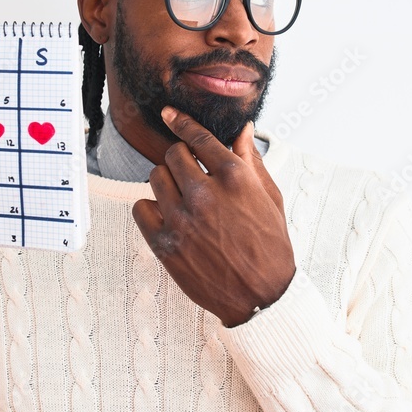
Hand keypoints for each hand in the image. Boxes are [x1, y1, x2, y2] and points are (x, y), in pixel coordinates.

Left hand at [132, 106, 295, 326]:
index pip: (198, 137)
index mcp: (235, 178)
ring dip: (166, 182)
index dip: (181, 122)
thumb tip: (242, 131)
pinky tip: (168, 216)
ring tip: (181, 197)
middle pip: (173, 154)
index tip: (169, 115)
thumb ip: (251, 161)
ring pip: (155, 177)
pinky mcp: (165, 243)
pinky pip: (141, 207)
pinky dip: (151, 208)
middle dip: (180, 159)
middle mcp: (206, 193)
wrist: (261, 296)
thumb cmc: (270, 246)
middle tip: (189, 174)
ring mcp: (182, 218)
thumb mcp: (270, 198)